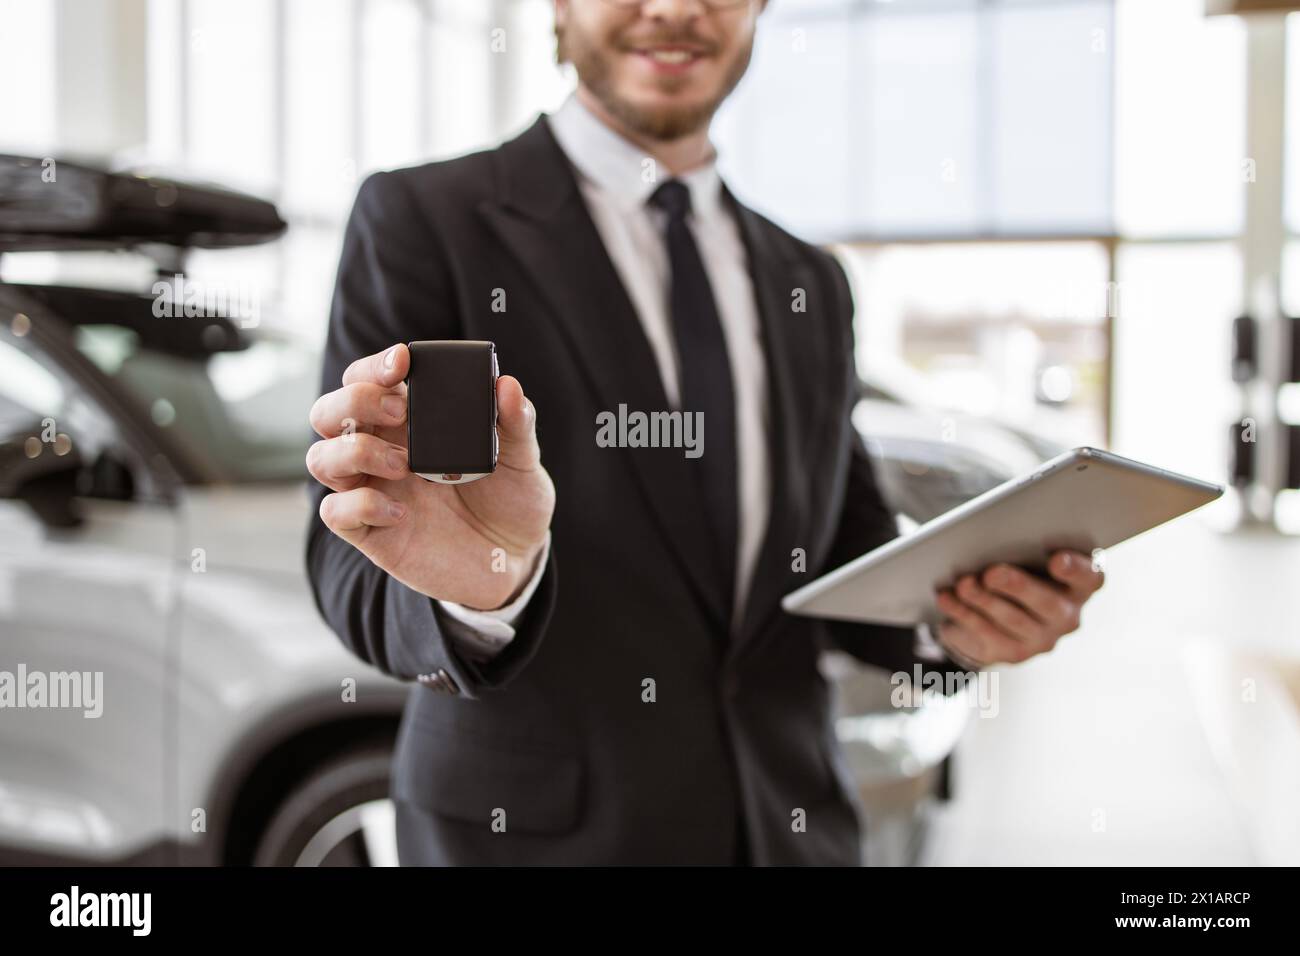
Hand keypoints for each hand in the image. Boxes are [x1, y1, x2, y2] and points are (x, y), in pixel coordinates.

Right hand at [307, 343, 555, 610]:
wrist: (515, 559)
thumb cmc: (510, 500)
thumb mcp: (522, 459)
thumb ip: (515, 422)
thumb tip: (506, 386)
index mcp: (410, 422)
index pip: (368, 380)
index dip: (375, 365)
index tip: (403, 361)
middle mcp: (381, 450)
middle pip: (329, 412)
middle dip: (354, 401)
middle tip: (400, 414)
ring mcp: (372, 490)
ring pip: (321, 459)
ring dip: (355, 452)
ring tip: (404, 465)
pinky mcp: (371, 532)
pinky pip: (335, 513)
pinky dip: (361, 505)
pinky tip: (401, 513)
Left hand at [933, 550, 1103, 667]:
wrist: (997, 608)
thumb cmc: (1017, 566)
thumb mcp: (1023, 553)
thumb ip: (1022, 545)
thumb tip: (993, 535)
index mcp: (1079, 584)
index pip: (1091, 577)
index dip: (1076, 570)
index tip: (1056, 559)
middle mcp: (1067, 615)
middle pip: (1048, 603)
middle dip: (1018, 586)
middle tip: (991, 572)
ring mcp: (1041, 638)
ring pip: (1013, 620)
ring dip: (984, 600)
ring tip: (963, 584)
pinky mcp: (1013, 653)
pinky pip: (987, 634)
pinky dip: (964, 614)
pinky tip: (947, 599)